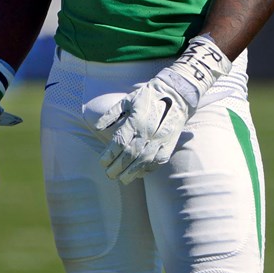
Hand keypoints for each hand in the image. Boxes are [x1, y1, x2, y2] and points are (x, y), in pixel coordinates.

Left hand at [94, 36, 231, 183]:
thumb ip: (111, 114)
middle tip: (109, 174)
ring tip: (122, 179)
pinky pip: (159, 160)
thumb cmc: (148, 96)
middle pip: (129, 155)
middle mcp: (148, 131)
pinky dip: (149, 169)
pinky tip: (140, 174)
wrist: (177, 93)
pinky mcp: (170, 142)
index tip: (102, 163)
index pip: (119, 143)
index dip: (109, 155)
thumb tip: (97, 127)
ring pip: (144, 160)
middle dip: (117, 167)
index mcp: (136, 120)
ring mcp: (161, 138)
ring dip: (132, 172)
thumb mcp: (127, 100)